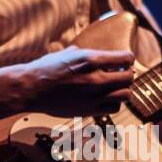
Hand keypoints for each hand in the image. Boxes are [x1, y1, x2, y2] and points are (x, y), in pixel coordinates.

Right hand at [11, 46, 135, 116]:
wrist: (33, 88)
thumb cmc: (47, 68)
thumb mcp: (68, 52)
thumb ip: (86, 53)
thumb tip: (96, 51)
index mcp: (91, 60)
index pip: (126, 58)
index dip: (128, 58)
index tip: (126, 60)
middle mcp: (96, 79)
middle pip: (129, 78)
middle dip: (127, 74)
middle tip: (122, 74)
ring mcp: (94, 96)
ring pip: (125, 95)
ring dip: (123, 90)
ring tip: (116, 87)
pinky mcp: (89, 110)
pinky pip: (114, 108)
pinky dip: (114, 103)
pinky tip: (107, 98)